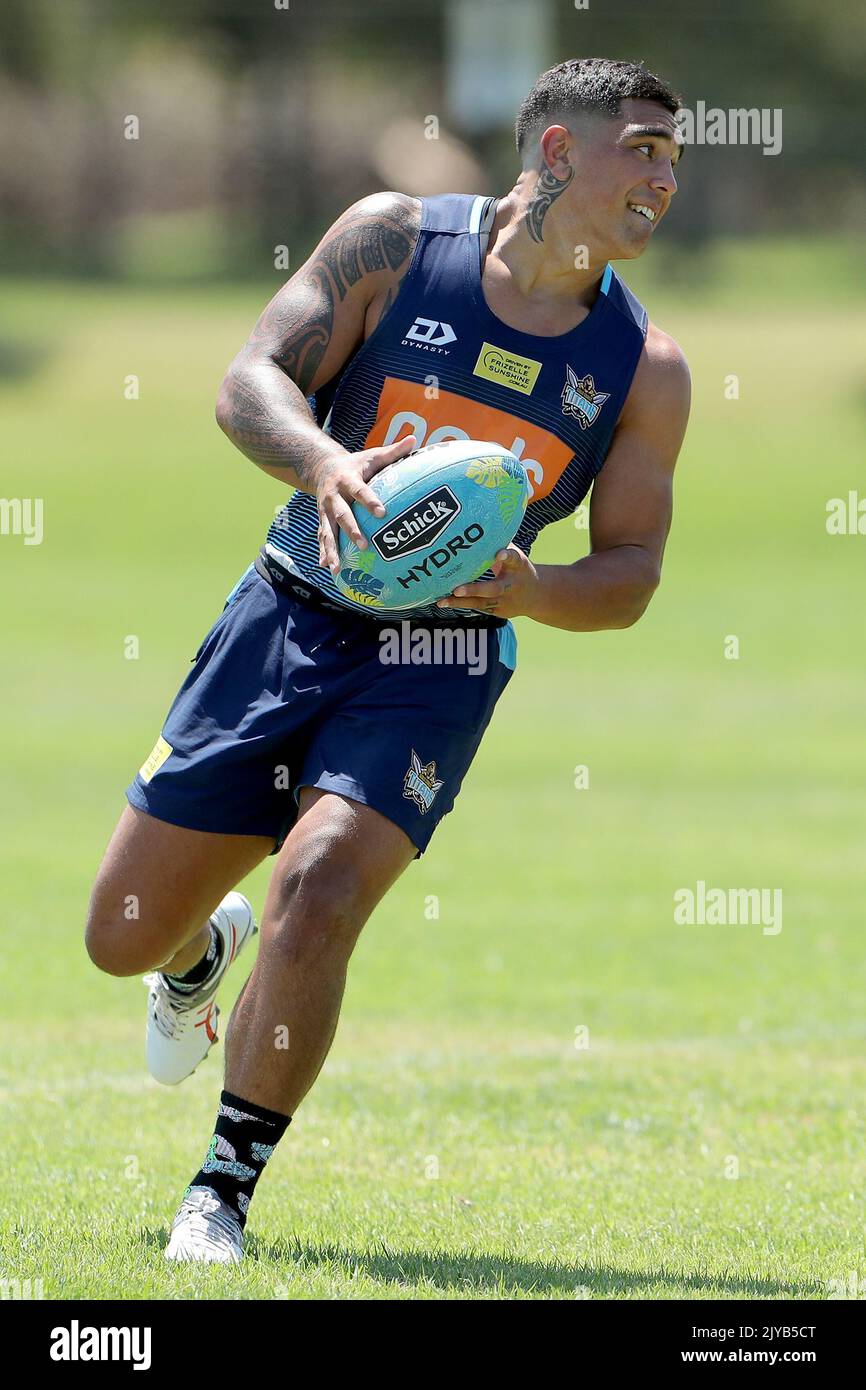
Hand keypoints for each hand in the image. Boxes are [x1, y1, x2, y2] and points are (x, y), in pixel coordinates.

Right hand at [313, 435, 416, 573]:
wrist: (322, 467)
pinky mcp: (322, 519)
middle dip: (351, 530)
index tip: (382, 513)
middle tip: (364, 545)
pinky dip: (324, 552)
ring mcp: (325, 510)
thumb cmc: (356, 463)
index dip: (369, 501)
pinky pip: (323, 537)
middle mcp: (333, 496)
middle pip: (342, 514)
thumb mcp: (373, 455)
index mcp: (347, 479)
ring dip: (332, 550)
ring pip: (328, 531)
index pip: (360, 491)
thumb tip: (416, 438)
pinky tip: (326, 567)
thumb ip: (394, 451)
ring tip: (337, 568)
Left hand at [436, 544, 537, 618]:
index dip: (507, 555)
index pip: (514, 559)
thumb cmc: (519, 568)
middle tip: (457, 589)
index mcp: (518, 567)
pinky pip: (477, 607)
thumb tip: (479, 523)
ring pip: (481, 603)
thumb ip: (500, 544)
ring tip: (441, 601)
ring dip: (460, 602)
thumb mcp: (515, 556)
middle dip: (474, 589)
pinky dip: (461, 604)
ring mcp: (504, 601)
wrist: (537, 595)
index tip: (499, 553)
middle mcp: (511, 586)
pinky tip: (443, 602)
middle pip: (493, 589)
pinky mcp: (496, 611)